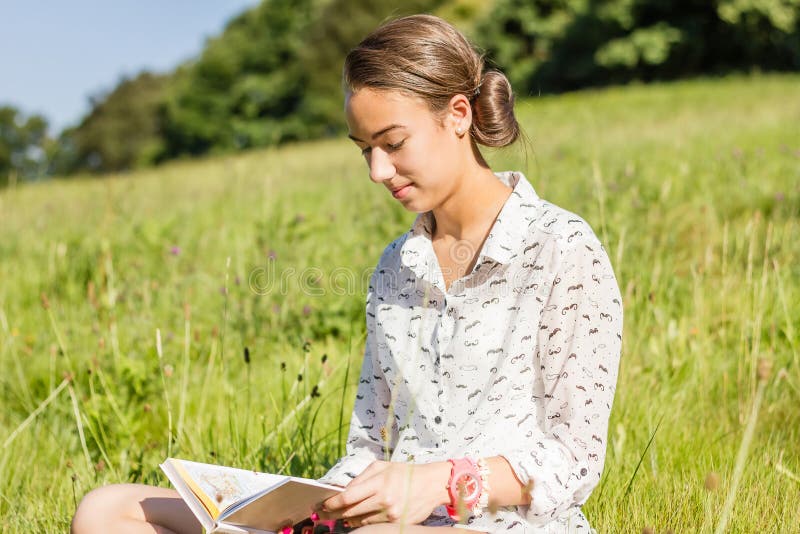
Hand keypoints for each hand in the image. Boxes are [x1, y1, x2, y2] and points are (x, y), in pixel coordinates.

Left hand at [318, 460, 449, 526]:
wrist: (431, 484)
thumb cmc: (404, 472)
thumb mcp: (381, 467)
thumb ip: (360, 478)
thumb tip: (343, 491)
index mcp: (379, 483)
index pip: (348, 497)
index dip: (331, 503)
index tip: (322, 504)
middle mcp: (384, 501)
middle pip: (350, 512)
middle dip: (333, 514)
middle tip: (322, 514)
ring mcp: (391, 515)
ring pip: (360, 522)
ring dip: (347, 520)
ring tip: (340, 516)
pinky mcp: (396, 524)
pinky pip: (372, 527)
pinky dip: (362, 523)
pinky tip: (356, 519)